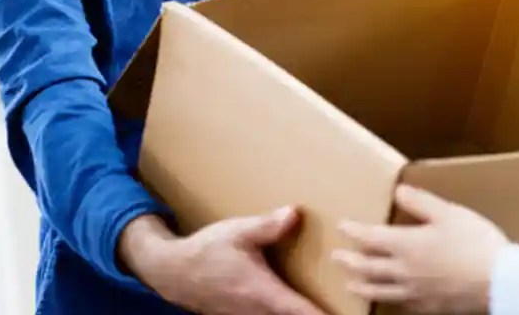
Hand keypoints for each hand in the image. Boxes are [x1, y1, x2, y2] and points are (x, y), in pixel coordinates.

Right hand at [118, 208, 325, 314]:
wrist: (173, 271)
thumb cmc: (206, 251)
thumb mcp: (238, 232)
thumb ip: (267, 226)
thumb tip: (294, 214)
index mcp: (263, 292)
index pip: (301, 311)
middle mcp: (259, 310)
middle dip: (318, 314)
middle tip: (345, 308)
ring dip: (301, 312)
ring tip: (325, 307)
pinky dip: (286, 311)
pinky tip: (297, 304)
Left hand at [333, 185, 507, 313]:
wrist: (499, 281)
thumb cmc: (475, 243)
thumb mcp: (449, 213)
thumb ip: (421, 202)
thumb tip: (397, 191)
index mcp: (407, 244)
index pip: (371, 238)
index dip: (354, 231)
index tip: (342, 226)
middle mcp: (404, 271)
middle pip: (368, 267)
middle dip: (350, 261)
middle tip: (337, 256)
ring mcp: (415, 293)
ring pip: (379, 290)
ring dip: (361, 285)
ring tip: (350, 283)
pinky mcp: (429, 307)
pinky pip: (400, 304)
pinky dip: (386, 300)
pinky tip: (387, 299)